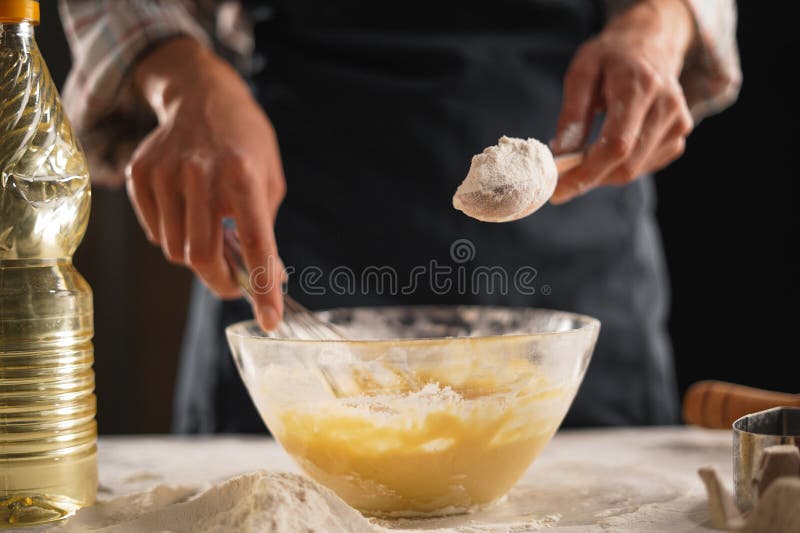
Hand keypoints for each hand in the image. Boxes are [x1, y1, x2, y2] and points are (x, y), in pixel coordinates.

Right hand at [127, 38, 284, 328]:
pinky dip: (174, 236)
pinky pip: (156, 234)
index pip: (256, 246)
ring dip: (197, 255)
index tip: (269, 322)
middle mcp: (200, 175)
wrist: (201, 96)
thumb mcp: (269, 181)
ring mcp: (164, 174)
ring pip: (176, 251)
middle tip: (233, 284)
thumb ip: (265, 230)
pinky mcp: (139, 175)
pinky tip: (186, 210)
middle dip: (220, 282)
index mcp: (243, 177)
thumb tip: (267, 280)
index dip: (263, 288)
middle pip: (202, 258)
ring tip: (210, 228)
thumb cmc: (245, 144)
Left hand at [550, 0, 695, 203]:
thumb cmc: (611, 57)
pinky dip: (618, 167)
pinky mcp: (678, 135)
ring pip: (633, 170)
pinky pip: (643, 166)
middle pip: (626, 164)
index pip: (617, 144)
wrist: (651, 44)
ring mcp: (678, 123)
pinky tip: (606, 149)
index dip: (587, 173)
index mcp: (640, 86)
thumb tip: (562, 154)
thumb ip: (572, 114)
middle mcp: (666, 106)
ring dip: (601, 173)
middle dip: (589, 178)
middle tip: (561, 181)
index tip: (558, 190)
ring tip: (581, 156)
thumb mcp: (582, 72)